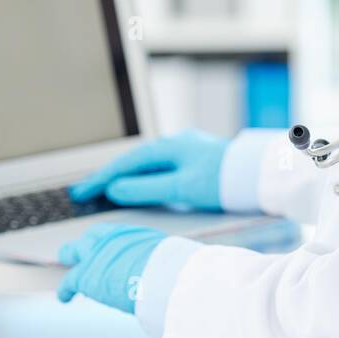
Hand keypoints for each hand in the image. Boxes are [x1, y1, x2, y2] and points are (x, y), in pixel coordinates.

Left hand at [57, 223, 167, 312]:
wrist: (158, 276)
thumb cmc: (168, 269)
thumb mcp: (164, 256)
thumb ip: (156, 259)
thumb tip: (168, 271)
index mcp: (129, 233)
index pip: (111, 234)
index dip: (105, 242)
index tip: (106, 248)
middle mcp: (109, 239)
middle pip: (90, 238)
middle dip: (84, 245)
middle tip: (79, 250)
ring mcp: (94, 256)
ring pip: (72, 251)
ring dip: (69, 257)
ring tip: (65, 261)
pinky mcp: (84, 276)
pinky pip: (68, 282)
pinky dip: (65, 291)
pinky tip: (64, 297)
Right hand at [68, 129, 230, 210]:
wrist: (258, 175)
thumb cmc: (223, 180)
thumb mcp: (181, 188)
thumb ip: (147, 189)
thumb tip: (117, 189)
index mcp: (168, 147)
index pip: (125, 164)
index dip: (100, 179)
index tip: (80, 193)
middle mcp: (174, 143)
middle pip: (132, 161)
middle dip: (107, 176)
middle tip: (84, 191)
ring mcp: (186, 149)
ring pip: (146, 163)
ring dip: (124, 176)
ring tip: (104, 189)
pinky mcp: (195, 158)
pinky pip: (159, 166)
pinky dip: (142, 176)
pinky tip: (139, 184)